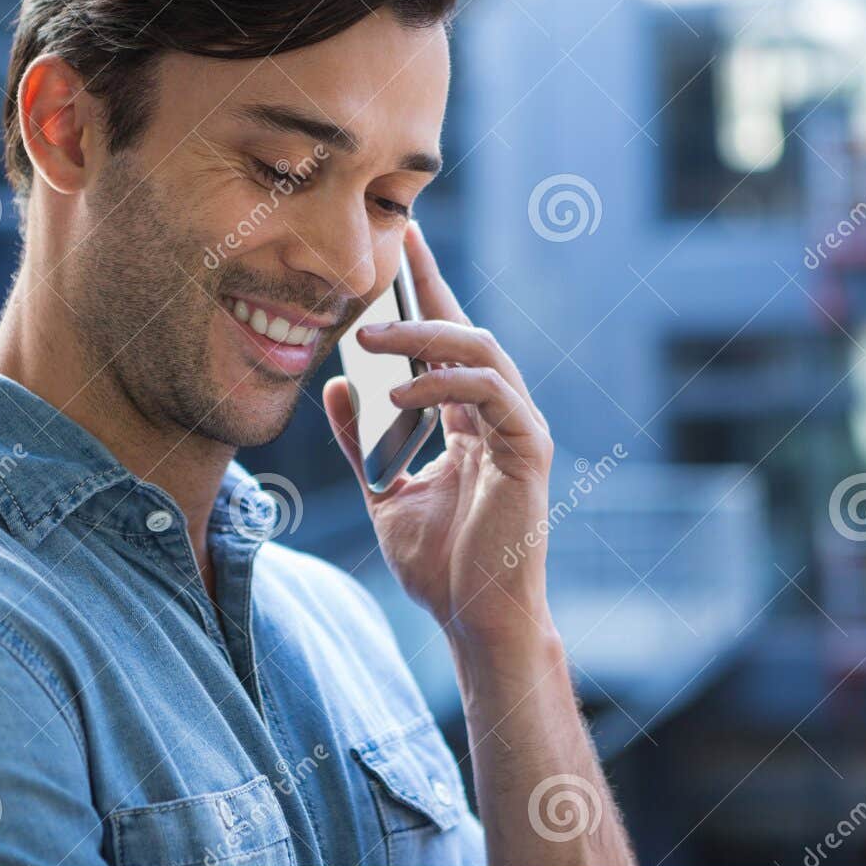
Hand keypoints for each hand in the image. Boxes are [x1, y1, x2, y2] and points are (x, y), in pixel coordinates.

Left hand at [323, 221, 554, 645]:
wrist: (474, 620)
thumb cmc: (439, 565)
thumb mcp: (384, 492)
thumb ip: (363, 441)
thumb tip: (336, 386)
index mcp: (470, 420)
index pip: (446, 343)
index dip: (424, 293)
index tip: (400, 245)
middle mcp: (499, 415)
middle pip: (468, 329)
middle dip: (430, 286)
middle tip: (393, 246)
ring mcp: (519, 428)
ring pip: (481, 352)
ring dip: (424, 337)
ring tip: (369, 335)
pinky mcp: (529, 449)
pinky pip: (489, 394)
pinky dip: (444, 385)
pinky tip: (400, 393)